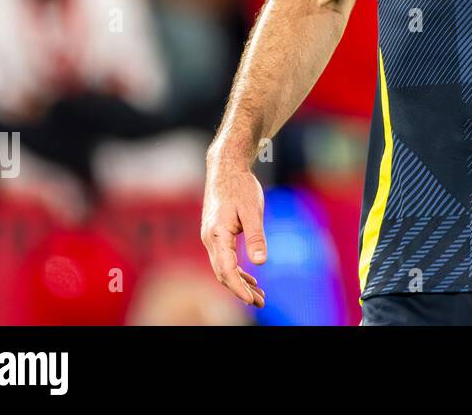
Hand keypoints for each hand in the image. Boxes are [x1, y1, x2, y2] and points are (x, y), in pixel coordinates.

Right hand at [201, 162, 267, 306]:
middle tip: (260, 303)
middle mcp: (210, 239)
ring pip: (223, 268)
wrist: (225, 169)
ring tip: (259, 295)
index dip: (238, 287)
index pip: (227, 269)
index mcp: (217, 234)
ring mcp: (211, 237)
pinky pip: (224, 259)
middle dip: (240, 290)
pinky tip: (251, 277)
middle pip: (223, 273)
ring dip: (239, 282)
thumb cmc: (240, 187)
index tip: (251, 300)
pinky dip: (237, 270)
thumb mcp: (253, 211)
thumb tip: (261, 263)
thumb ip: (256, 237)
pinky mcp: (216, 234)